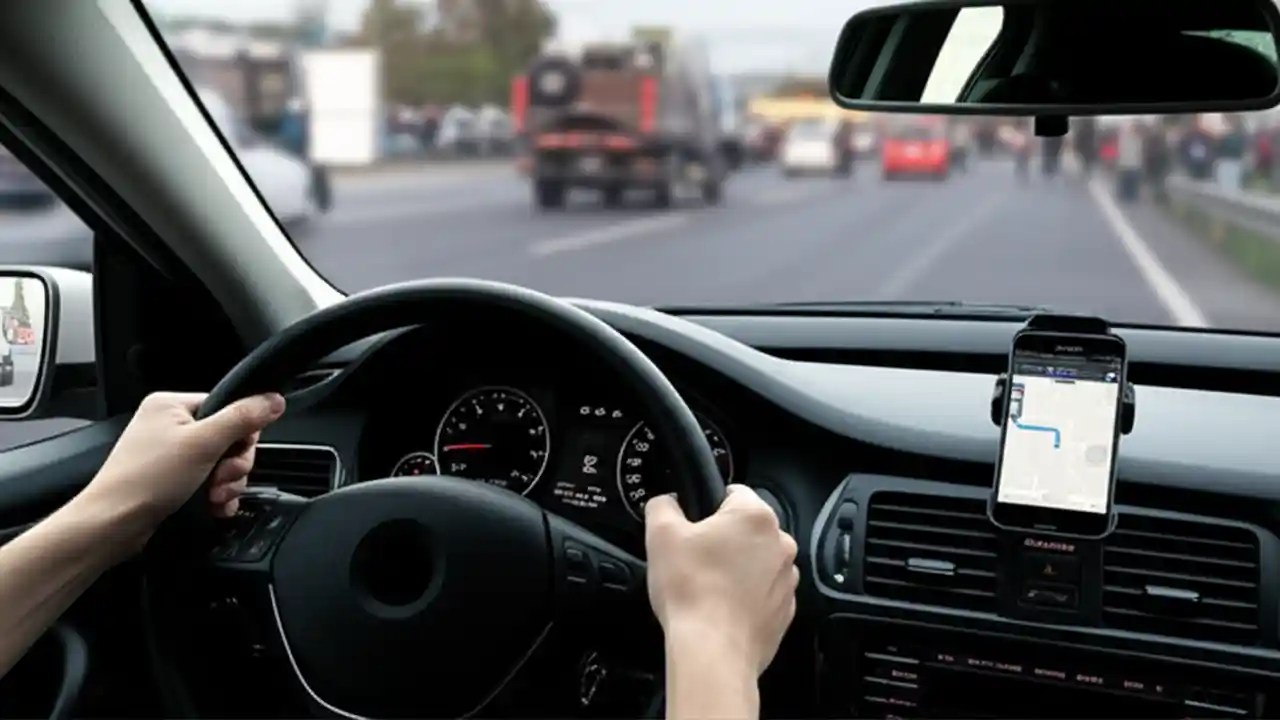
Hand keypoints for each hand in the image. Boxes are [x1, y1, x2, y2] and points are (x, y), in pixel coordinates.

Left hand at [82, 391, 285, 540]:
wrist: (113, 525)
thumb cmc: (147, 480)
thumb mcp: (204, 443)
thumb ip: (242, 419)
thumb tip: (273, 399)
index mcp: (172, 405)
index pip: (228, 408)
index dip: (241, 434)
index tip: (236, 455)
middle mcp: (170, 425)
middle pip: (229, 438)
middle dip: (233, 466)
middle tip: (222, 480)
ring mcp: (171, 454)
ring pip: (222, 463)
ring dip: (227, 484)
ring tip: (214, 497)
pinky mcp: (172, 479)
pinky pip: (210, 481)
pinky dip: (217, 495)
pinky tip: (214, 507)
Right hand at [645, 484, 798, 675]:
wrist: (713, 652)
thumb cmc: (691, 591)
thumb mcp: (660, 534)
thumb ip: (662, 505)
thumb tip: (666, 502)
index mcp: (755, 516)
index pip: (732, 492)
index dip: (706, 507)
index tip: (691, 528)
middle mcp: (780, 543)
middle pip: (745, 529)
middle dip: (721, 540)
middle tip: (694, 560)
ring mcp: (787, 579)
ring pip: (755, 562)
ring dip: (735, 569)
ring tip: (707, 588)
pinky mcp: (785, 610)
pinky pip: (762, 593)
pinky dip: (744, 597)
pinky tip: (721, 609)